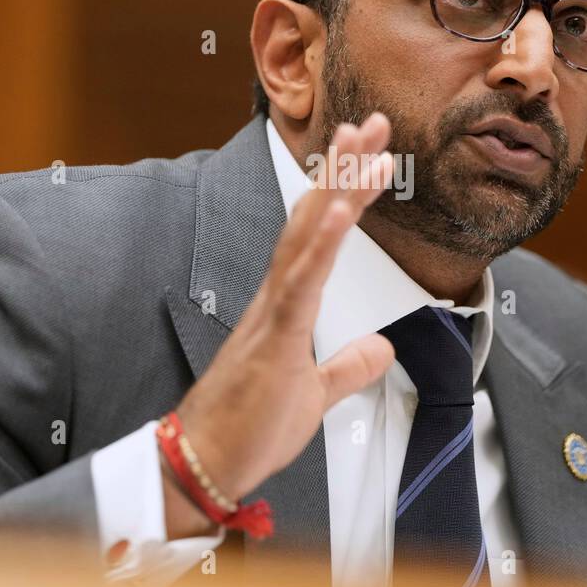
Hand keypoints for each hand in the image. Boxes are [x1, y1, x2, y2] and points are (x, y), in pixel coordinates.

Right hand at [172, 113, 396, 509]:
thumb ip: (347, 366)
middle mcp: (276, 294)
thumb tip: (383, 348)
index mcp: (286, 303)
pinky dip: (323, 242)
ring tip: (363, 142)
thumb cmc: (250, 428)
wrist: (204, 465)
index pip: (321, 233)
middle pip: (314, 215)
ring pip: (307, 234)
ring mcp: (271, 310)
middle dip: (344, 167)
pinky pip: (301, 281)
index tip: (375, 155)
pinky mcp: (274, 337)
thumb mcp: (315, 394)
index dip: (347, 192)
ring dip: (337, 185)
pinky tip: (342, 208)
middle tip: (374, 121)